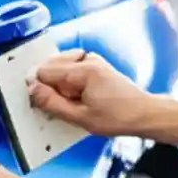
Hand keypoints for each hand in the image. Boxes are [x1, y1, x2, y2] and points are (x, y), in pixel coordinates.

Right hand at [28, 50, 166, 136]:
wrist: (143, 113)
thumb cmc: (118, 117)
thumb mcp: (80, 118)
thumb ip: (53, 104)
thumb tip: (33, 91)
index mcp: (84, 70)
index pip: (44, 71)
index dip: (41, 89)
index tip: (45, 103)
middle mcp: (88, 59)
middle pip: (50, 65)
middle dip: (50, 85)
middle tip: (64, 103)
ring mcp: (92, 59)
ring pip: (59, 65)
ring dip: (60, 83)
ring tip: (75, 99)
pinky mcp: (95, 64)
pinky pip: (71, 67)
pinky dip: (69, 80)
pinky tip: (79, 94)